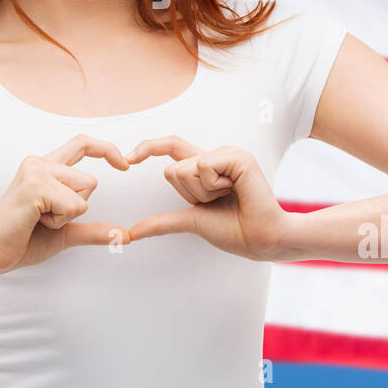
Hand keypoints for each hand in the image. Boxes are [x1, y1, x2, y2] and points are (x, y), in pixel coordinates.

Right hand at [0, 134, 131, 275]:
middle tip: (45, 218)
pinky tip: (35, 221)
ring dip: (68, 215)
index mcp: (44, 167)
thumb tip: (124, 236)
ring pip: (84, 192)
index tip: (125, 165)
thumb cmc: (23, 241)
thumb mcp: (66, 232)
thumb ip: (93, 230)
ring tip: (39, 219)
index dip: (107, 149)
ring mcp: (36, 171)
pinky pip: (73, 205)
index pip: (82, 144)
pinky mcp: (35, 185)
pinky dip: (60, 221)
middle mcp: (40, 162)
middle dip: (78, 207)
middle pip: (90, 180)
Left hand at [121, 138, 290, 260]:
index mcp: (204, 168)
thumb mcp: (191, 221)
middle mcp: (214, 156)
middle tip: (217, 203)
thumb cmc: (234, 230)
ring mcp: (227, 154)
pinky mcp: (238, 157)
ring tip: (228, 198)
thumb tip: (132, 233)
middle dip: (189, 195)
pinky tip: (235, 191)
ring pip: (186, 169)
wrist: (260, 239)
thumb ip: (163, 222)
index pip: (170, 147)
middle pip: (173, 170)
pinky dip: (214, 186)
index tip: (127, 160)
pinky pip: (204, 167)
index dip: (147, 148)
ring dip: (203, 193)